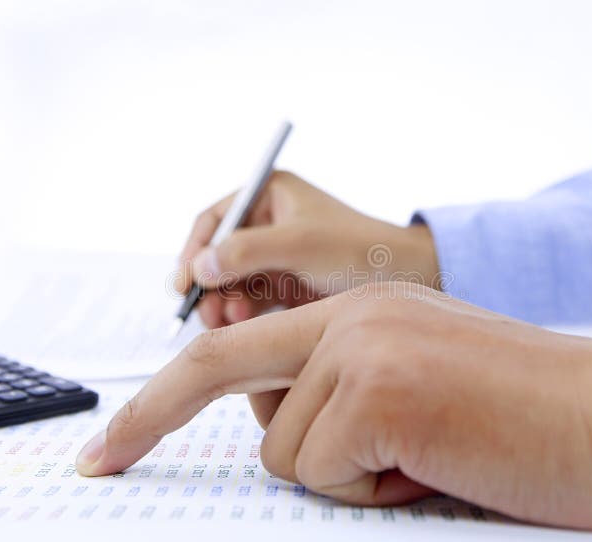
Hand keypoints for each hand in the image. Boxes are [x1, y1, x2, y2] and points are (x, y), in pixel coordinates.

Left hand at [77, 282, 591, 531]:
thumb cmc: (518, 415)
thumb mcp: (412, 384)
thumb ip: (338, 390)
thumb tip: (271, 424)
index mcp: (356, 311)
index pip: (231, 350)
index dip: (156, 400)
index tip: (107, 443)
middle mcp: (350, 316)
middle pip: (218, 373)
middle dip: (151, 421)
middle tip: (99, 459)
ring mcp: (360, 348)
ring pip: (284, 451)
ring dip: (344, 475)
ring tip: (419, 457)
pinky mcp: (378, 392)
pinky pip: (324, 472)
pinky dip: (373, 490)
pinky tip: (436, 464)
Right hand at [175, 171, 438, 328]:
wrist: (408, 280)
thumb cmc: (359, 250)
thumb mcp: (300, 244)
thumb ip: (247, 251)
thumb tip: (199, 266)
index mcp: (270, 194)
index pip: (216, 220)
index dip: (195, 250)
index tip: (184, 284)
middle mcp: (268, 221)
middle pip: (218, 253)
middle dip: (210, 283)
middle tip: (207, 313)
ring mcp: (276, 255)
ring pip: (231, 280)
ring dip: (224, 301)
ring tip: (230, 321)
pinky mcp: (285, 284)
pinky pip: (250, 299)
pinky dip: (242, 313)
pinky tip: (245, 324)